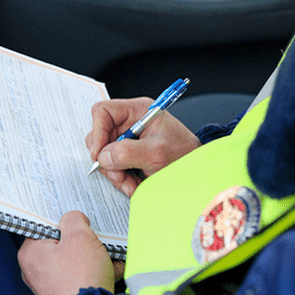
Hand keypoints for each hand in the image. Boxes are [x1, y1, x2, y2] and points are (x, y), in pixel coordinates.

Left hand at [18, 211, 115, 294]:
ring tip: (110, 254)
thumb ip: (73, 219)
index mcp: (31, 253)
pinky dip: (96, 272)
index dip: (63, 220)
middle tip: (96, 238)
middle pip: (61, 244)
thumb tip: (73, 219)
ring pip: (74, 262)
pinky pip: (80, 278)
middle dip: (84, 241)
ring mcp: (50, 287)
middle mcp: (35, 271)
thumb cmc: (80, 276)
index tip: (77, 218)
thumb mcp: (79, 236)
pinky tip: (115, 268)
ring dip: (94, 257)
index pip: (44, 227)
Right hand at [85, 97, 200, 196]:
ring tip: (131, 183)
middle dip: (107, 159)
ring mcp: (128, 140)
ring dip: (115, 173)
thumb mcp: (157, 153)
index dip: (97, 132)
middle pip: (99, 136)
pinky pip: (112, 166)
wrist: (197, 172)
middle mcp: (130, 123)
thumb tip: (102, 156)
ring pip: (104, 155)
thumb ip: (128, 153)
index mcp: (138, 111)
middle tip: (120, 174)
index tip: (99, 153)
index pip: (103, 112)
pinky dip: (120, 178)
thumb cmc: (184, 155)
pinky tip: (134, 183)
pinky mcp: (128, 155)